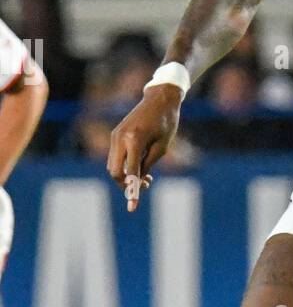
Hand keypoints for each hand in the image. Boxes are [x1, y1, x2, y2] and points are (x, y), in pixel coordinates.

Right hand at [107, 86, 180, 210]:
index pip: (130, 172)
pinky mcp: (115, 135)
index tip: (132, 207)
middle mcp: (120, 138)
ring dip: (126, 176)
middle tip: (146, 185)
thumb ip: (148, 164)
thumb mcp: (162, 147)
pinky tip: (140, 167)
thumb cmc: (166, 122)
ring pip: (113, 166)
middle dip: (127, 184)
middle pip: (114, 172)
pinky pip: (115, 157)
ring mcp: (115, 136)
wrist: (160, 99)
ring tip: (148, 177)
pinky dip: (125, 166)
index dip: (131, 191)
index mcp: (134, 140)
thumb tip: (137, 180)